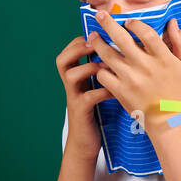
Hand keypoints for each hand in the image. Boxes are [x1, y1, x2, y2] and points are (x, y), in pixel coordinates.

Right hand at [55, 35, 113, 161]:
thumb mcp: (94, 91)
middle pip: (61, 60)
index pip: (68, 53)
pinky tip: (116, 91)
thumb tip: (118, 55)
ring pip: (71, 75)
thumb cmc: (95, 115)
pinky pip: (89, 96)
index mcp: (74, 79)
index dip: (79, 42)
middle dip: (77, 49)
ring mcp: (74, 98)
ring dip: (89, 67)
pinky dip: (103, 90)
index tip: (95, 36)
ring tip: (106, 67)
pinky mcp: (81, 111)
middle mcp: (71, 86)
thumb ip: (100, 75)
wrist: (85, 144)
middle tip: (94, 46)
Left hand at [85, 11, 180, 133]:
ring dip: (97, 43)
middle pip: (122, 39)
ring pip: (108, 55)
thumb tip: (172, 22)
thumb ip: (180, 42)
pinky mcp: (120, 91)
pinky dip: (99, 68)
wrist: (166, 118)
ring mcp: (131, 78)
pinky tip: (97, 63)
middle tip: (99, 14)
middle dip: (108, 24)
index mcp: (163, 58)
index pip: (146, 33)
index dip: (135, 24)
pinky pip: (103, 74)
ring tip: (91, 36)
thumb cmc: (177, 89)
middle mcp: (145, 66)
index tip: (128, 21)